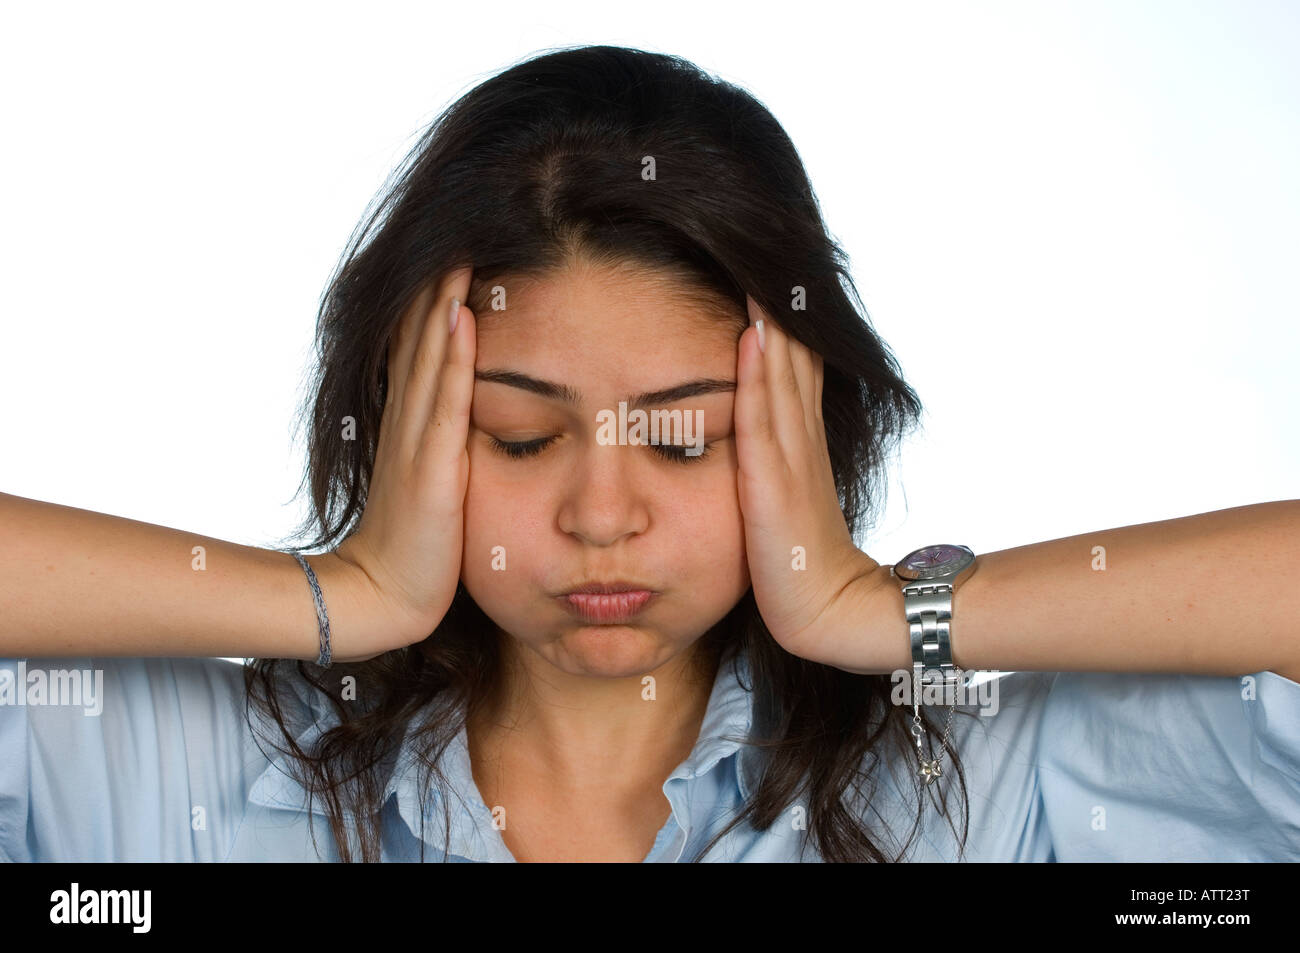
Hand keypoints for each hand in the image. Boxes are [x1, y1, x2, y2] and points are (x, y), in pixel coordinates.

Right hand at [324, 264, 477, 660]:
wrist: (383, 596)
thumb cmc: (414, 548)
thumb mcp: (431, 483)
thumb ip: (443, 447)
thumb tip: (466, 419)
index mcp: (410, 424)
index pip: (422, 348)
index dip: (435, 299)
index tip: (458, 251)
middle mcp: (407, 420)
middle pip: (421, 337)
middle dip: (439, 283)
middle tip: (459, 227)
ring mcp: (415, 440)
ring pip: (431, 356)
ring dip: (444, 301)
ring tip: (462, 251)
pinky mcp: (432, 467)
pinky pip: (445, 401)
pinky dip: (453, 356)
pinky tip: (462, 316)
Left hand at [734, 295, 894, 672]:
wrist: (828, 610)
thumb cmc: (801, 562)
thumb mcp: (787, 497)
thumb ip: (777, 461)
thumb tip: (755, 431)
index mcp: (800, 440)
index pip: (793, 365)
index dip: (781, 318)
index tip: (764, 269)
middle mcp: (800, 438)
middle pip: (791, 356)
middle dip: (777, 304)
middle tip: (762, 245)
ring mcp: (790, 457)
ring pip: (779, 374)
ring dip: (769, 321)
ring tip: (754, 269)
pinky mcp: (774, 484)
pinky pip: (763, 420)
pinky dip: (758, 375)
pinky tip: (752, 337)